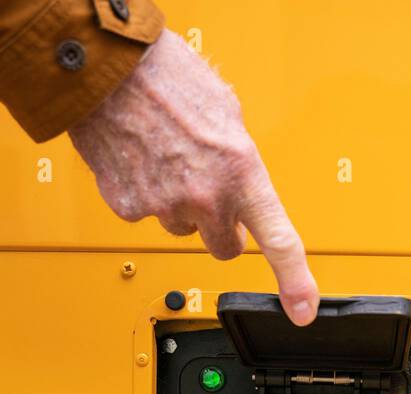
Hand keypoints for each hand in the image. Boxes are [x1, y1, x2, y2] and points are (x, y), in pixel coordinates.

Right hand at [69, 30, 319, 325]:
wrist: (107, 68)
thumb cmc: (166, 77)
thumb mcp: (225, 112)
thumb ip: (236, 157)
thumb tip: (236, 173)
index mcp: (241, 172)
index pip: (277, 240)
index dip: (294, 281)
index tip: (302, 309)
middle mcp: (205, 197)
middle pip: (222, 246)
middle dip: (220, 227)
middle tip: (209, 193)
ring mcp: (164, 206)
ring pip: (180, 225)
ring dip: (178, 202)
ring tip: (167, 157)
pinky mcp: (128, 208)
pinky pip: (145, 212)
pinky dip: (143, 191)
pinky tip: (141, 158)